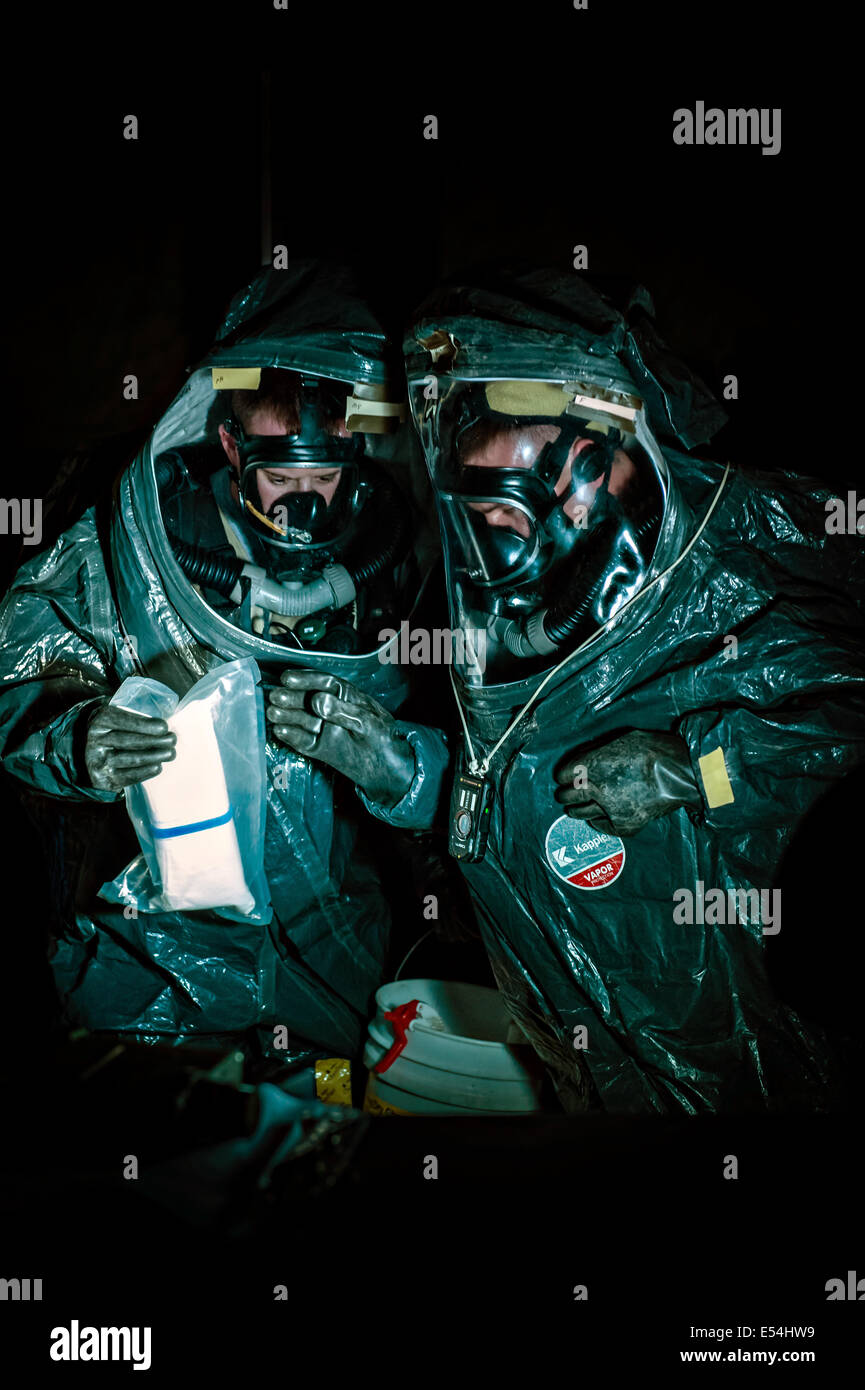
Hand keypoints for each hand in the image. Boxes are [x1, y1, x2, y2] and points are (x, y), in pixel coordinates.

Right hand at [84, 701, 176, 791]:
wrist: (86, 754)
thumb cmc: (113, 731)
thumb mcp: (117, 718)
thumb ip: (135, 719)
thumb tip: (164, 727)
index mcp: (99, 721)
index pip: (122, 721)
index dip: (144, 725)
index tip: (164, 727)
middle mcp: (95, 741)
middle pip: (128, 741)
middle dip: (155, 741)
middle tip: (172, 740)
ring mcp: (97, 762)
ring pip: (131, 759)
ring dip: (155, 756)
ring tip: (170, 753)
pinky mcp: (103, 780)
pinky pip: (128, 777)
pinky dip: (146, 772)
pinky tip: (158, 766)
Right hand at [266, 670, 415, 807]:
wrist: (388, 769)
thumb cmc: (383, 738)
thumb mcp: (367, 721)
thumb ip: (343, 711)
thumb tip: (318, 701)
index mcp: (345, 695)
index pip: (323, 683)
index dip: (305, 679)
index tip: (287, 678)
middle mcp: (330, 709)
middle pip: (307, 700)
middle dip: (291, 697)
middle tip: (276, 697)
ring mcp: (323, 728)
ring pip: (301, 719)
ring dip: (286, 715)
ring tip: (273, 713)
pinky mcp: (319, 747)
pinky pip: (302, 740)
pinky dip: (290, 735)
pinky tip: (279, 730)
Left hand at [553, 730, 701, 835]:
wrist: (681, 773)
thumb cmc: (654, 750)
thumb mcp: (622, 739)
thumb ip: (600, 751)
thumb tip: (585, 758)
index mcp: (592, 764)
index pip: (564, 774)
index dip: (562, 775)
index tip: (563, 776)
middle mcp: (595, 787)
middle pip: (568, 795)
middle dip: (564, 794)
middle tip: (563, 794)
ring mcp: (609, 808)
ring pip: (581, 812)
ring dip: (575, 810)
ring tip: (572, 809)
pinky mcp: (624, 824)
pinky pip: (603, 826)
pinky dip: (597, 822)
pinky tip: (595, 819)